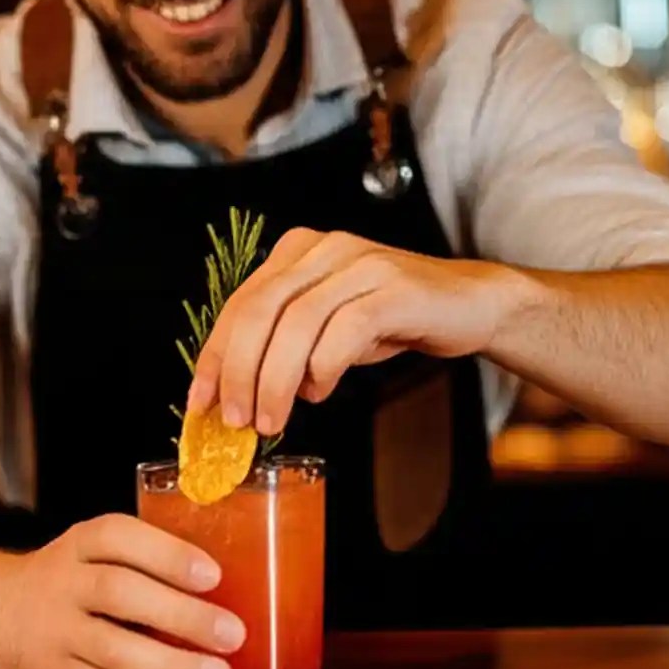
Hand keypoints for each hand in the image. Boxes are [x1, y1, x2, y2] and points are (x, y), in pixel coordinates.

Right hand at [0, 514, 245, 668]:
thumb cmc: (70, 580)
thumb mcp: (95, 552)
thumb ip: (146, 560)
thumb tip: (229, 584)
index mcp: (80, 544)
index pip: (118, 537)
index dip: (166, 554)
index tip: (212, 573)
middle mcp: (63, 583)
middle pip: (118, 593)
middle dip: (180, 614)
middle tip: (231, 632)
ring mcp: (55, 632)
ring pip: (113, 650)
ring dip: (172, 667)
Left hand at [188, 228, 533, 434]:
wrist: (469, 304)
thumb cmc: (390, 319)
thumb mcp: (325, 328)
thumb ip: (283, 348)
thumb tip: (235, 398)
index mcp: (296, 251)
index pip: (239, 304)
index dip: (214, 356)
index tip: (199, 402)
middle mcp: (323, 248)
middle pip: (259, 311)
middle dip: (238, 372)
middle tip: (234, 420)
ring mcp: (360, 262)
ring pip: (296, 323)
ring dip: (275, 382)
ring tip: (270, 421)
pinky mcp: (393, 286)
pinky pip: (344, 330)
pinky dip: (323, 369)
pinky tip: (319, 392)